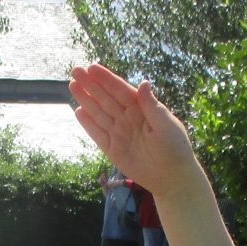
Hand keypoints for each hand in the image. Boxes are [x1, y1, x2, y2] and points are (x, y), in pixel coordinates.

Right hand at [69, 64, 202, 202]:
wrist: (171, 177)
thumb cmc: (174, 148)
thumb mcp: (166, 125)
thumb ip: (152, 106)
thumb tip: (143, 83)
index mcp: (141, 108)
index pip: (121, 90)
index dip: (106, 79)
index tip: (92, 68)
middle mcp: (127, 118)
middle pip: (106, 99)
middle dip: (91, 85)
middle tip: (75, 70)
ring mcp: (119, 133)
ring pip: (98, 114)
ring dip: (86, 100)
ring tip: (72, 86)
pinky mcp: (112, 150)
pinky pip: (97, 134)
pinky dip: (88, 124)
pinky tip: (78, 111)